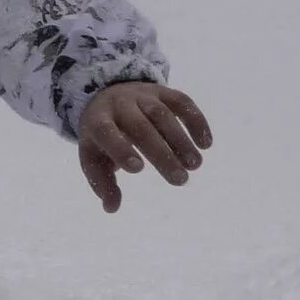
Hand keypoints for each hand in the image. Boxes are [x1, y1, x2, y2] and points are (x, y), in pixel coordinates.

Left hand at [77, 82, 211, 213]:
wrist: (107, 94)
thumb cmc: (101, 138)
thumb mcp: (93, 158)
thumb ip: (102, 182)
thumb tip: (111, 208)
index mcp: (97, 121)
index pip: (106, 132)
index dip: (120, 149)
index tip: (138, 169)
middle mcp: (120, 105)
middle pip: (141, 127)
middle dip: (161, 153)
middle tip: (180, 180)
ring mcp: (142, 96)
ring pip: (163, 115)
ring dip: (181, 140)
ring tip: (195, 165)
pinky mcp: (163, 92)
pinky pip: (182, 102)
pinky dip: (196, 121)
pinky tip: (206, 144)